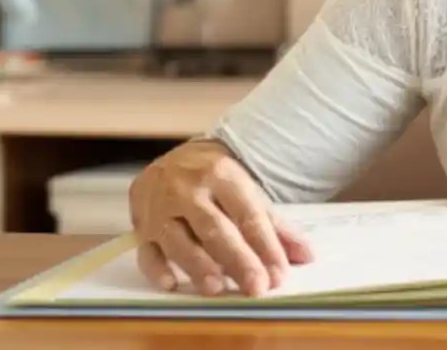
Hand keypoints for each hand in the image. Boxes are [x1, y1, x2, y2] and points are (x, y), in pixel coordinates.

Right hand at [128, 140, 313, 296]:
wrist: (179, 158)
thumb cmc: (220, 182)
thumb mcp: (249, 194)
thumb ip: (276, 226)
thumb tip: (306, 256)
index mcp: (222, 174)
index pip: (247, 214)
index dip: (265, 246)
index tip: (279, 274)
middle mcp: (188, 188)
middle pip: (215, 228)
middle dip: (237, 259)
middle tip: (256, 287)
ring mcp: (160, 207)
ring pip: (179, 240)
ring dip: (198, 266)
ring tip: (218, 289)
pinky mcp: (140, 225)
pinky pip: (146, 250)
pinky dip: (157, 268)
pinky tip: (172, 284)